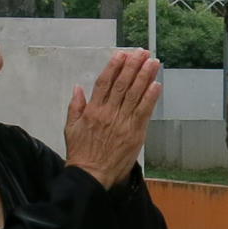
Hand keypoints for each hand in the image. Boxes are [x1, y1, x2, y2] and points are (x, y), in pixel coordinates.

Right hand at [63, 49, 161, 190]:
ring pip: (135, 94)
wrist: (91, 176)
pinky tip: (156, 85)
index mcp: (93, 110)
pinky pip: (144, 111)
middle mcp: (108, 113)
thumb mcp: (70, 128)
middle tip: (142, 52)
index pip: (104, 82)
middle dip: (133, 66)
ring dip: (145, 76)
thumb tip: (77, 87)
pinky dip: (150, 97)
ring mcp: (122, 122)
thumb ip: (75, 106)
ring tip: (153, 62)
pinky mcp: (134, 133)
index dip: (114, 66)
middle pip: (122, 84)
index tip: (122, 54)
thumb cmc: (81, 153)